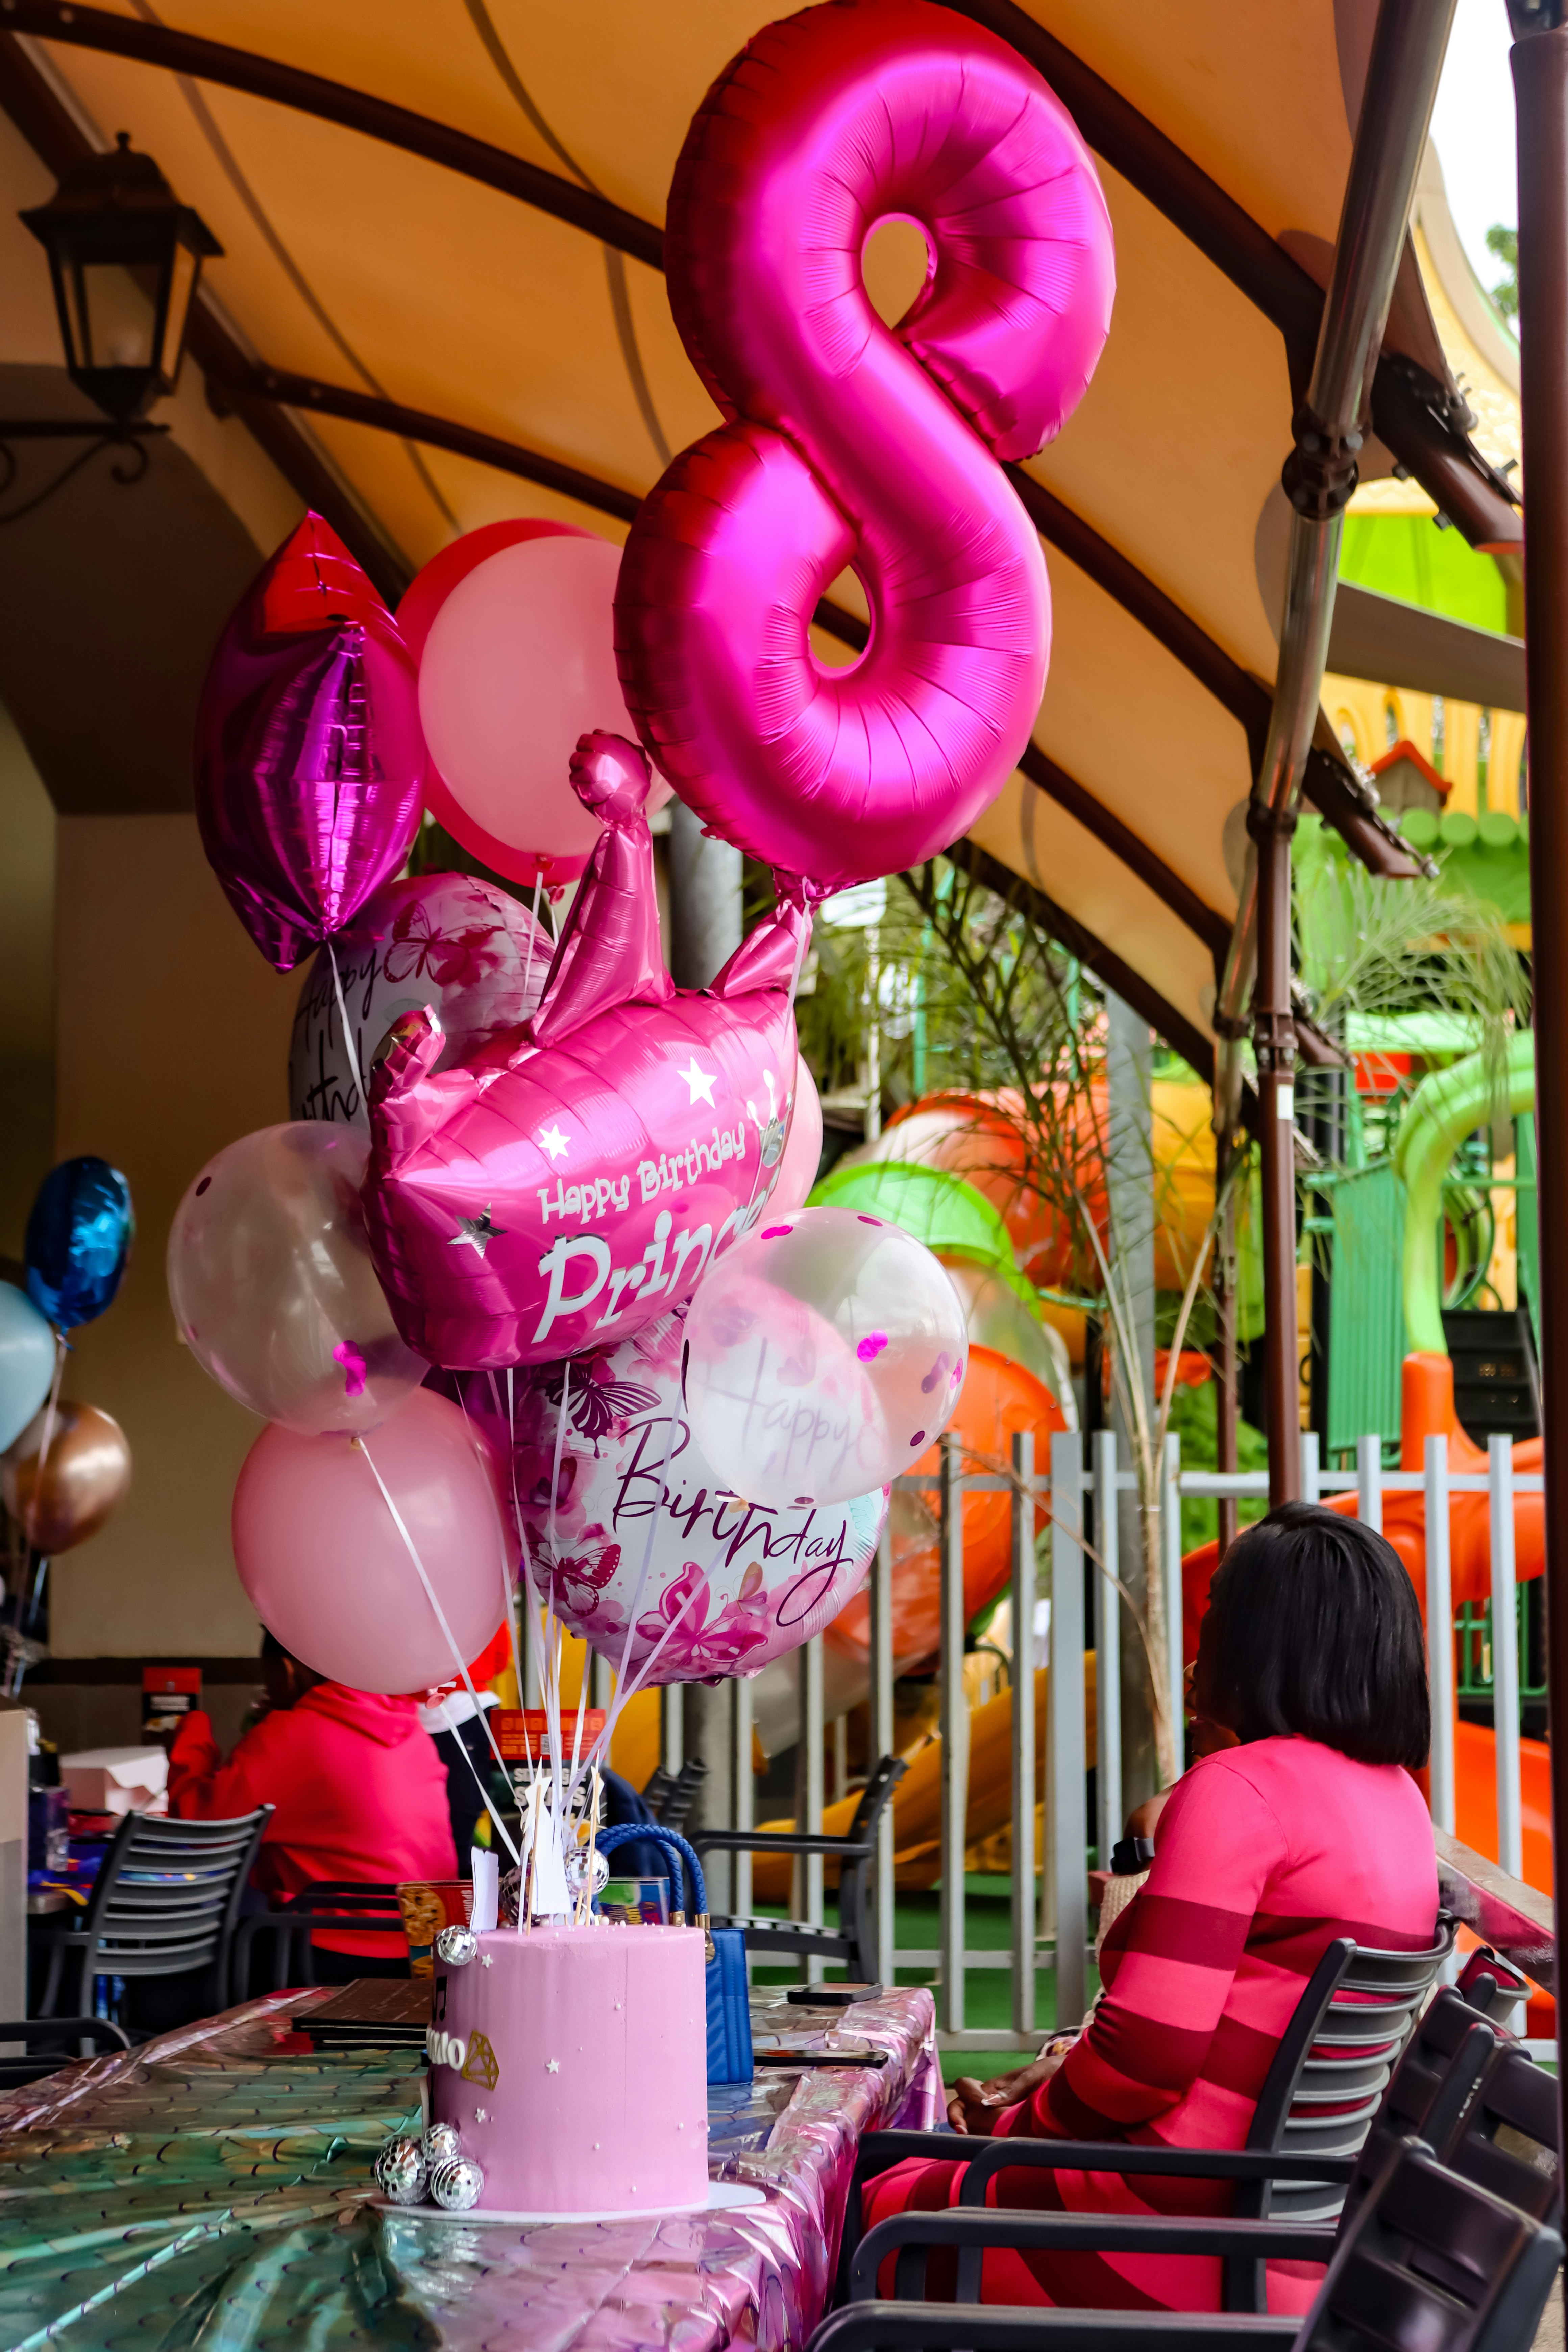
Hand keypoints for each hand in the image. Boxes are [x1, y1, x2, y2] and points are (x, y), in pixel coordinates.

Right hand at [945, 2038, 1072, 2134]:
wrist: (1068, 2078)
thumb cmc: (1047, 2073)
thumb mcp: (1030, 2079)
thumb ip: (1009, 2090)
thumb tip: (986, 2104)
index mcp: (992, 2086)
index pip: (963, 2088)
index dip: (959, 2102)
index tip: (968, 2119)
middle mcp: (991, 2101)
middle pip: (963, 2108)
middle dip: (958, 2121)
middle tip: (964, 2134)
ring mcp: (999, 2114)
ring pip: (975, 2124)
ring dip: (972, 2133)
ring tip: (977, 2146)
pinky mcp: (1011, 2126)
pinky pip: (993, 2133)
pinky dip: (988, 2141)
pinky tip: (993, 2150)